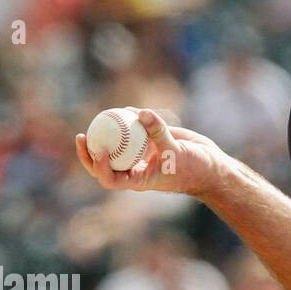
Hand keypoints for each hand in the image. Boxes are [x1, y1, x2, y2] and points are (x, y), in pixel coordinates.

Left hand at [74, 107, 229, 197]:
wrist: (209, 166)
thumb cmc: (194, 167)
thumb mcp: (177, 151)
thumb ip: (159, 133)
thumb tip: (142, 112)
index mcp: (138, 179)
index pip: (111, 178)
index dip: (99, 167)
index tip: (99, 150)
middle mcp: (135, 169)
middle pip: (103, 165)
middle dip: (88, 153)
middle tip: (81, 136)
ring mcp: (140, 156)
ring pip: (114, 147)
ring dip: (102, 135)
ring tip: (97, 118)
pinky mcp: (147, 142)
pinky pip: (131, 131)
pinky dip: (126, 120)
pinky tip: (123, 110)